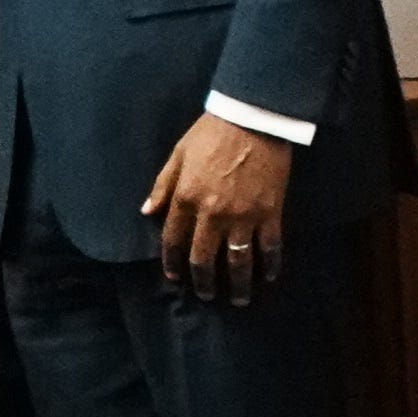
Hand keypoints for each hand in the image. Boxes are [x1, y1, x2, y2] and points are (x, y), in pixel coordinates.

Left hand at [146, 116, 293, 298]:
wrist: (254, 118)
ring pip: (237, 261)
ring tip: (237, 298)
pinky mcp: (270, 213)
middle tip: (206, 295)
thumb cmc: (212, 132)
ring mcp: (243, 217)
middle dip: (203, 282)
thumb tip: (147, 212)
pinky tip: (268, 277)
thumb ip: (163, 186)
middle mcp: (212, 214)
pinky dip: (269, 265)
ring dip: (237, 284)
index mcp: (186, 199)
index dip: (172, 263)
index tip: (174, 278)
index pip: (173, 241)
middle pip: (204, 259)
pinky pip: (269, 247)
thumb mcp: (178, 154)